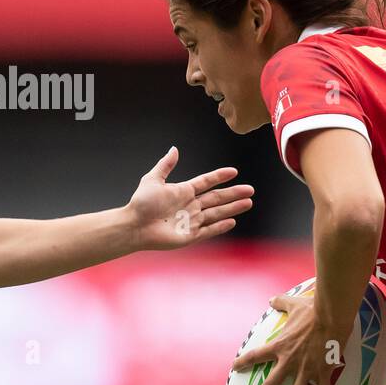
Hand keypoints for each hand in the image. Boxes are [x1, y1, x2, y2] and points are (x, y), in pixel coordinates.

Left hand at [126, 147, 253, 249]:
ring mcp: (192, 221)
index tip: (233, 171)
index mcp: (183, 191)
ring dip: (233, 208)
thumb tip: (174, 149)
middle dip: (234, 194)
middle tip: (250, 190)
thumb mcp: (152, 180)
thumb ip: (165, 165)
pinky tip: (232, 221)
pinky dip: (220, 226)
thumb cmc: (141, 203)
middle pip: (217, 198)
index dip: (219, 176)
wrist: (135, 226)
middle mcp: (190, 206)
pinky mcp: (190, 236)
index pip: (206, 182)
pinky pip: (209, 230)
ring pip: (217, 213)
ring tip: (248, 203)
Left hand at [232, 290, 340, 384]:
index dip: (244, 362)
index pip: (256, 355)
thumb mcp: (294, 303)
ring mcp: (306, 370)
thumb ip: (281, 302)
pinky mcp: (323, 373)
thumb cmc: (312, 309)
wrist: (331, 314)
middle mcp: (289, 362)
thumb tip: (272, 299)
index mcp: (280, 347)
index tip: (234, 368)